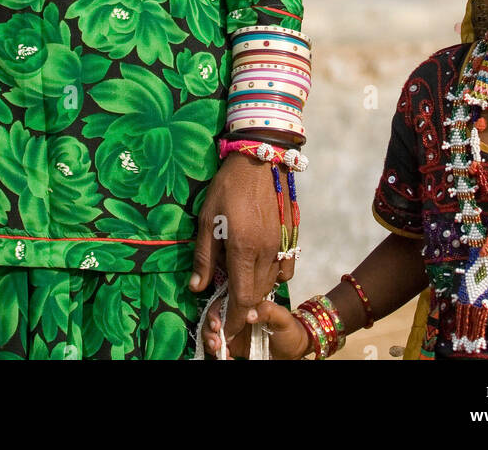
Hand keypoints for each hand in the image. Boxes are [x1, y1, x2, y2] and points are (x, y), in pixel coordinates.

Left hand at [190, 153, 295, 340]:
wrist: (259, 159)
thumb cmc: (228, 186)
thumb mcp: (207, 219)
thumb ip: (204, 256)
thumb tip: (197, 287)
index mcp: (243, 249)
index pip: (242, 298)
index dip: (233, 318)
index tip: (224, 329)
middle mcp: (265, 252)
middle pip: (257, 295)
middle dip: (241, 308)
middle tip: (226, 307)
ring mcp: (281, 245)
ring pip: (271, 283)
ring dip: (256, 291)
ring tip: (240, 286)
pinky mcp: (290, 237)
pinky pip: (285, 268)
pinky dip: (274, 276)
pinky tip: (260, 268)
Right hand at [202, 298, 310, 360]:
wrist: (292, 352)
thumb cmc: (289, 330)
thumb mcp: (283, 318)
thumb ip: (269, 311)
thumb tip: (250, 314)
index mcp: (246, 304)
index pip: (224, 301)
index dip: (216, 311)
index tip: (217, 325)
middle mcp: (236, 316)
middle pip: (214, 317)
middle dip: (209, 328)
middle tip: (215, 342)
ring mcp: (233, 332)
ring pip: (213, 332)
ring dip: (210, 341)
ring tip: (218, 350)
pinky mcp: (233, 347)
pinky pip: (220, 349)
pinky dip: (219, 354)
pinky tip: (226, 358)